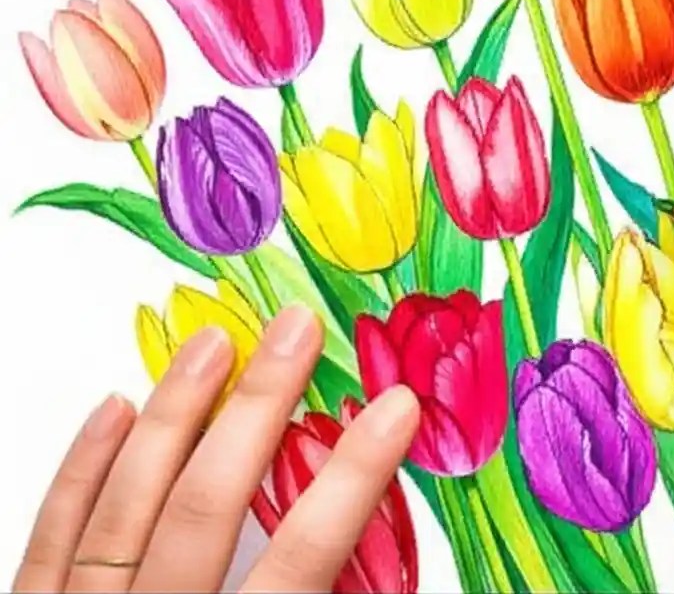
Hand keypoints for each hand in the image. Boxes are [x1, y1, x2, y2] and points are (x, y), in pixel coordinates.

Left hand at [12, 306, 419, 592]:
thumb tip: (385, 586)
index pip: (301, 562)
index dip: (352, 479)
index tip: (394, 412)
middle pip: (207, 508)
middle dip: (259, 410)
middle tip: (298, 332)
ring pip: (124, 505)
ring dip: (173, 415)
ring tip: (214, 344)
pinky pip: (51, 536)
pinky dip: (80, 467)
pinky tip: (109, 409)